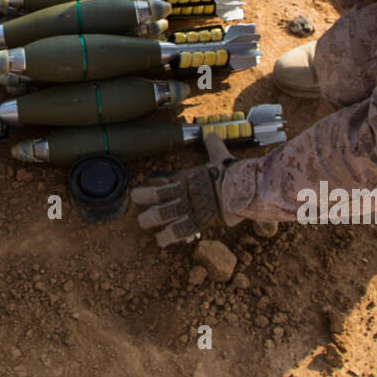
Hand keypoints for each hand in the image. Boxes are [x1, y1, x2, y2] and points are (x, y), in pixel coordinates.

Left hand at [132, 132, 238, 246]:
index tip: (149, 182)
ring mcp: (187, 208)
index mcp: (187, 177)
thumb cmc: (230, 174)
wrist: (241, 190)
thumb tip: (211, 135)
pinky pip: (177, 232)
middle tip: (136, 200)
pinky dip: (167, 237)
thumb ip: (214, 146)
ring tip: (143, 222)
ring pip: (162, 214)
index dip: (154, 182)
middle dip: (143, 197)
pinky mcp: (195, 223)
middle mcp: (183, 192)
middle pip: (156, 195)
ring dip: (150, 219)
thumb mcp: (220, 156)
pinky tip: (160, 242)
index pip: (165, 179)